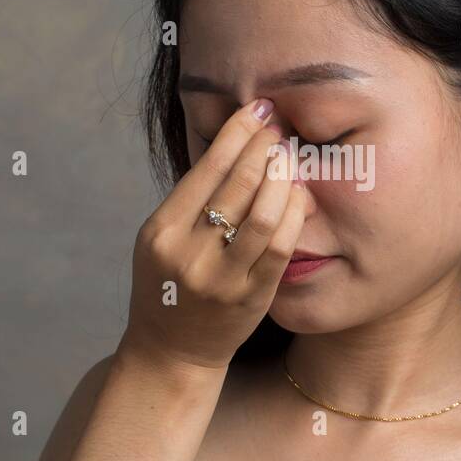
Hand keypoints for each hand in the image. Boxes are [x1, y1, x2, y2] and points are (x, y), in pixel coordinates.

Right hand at [121, 97, 306, 371]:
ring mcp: (221, 278)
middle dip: (264, 147)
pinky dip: (293, 214)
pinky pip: (280, 247)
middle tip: (281, 126)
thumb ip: (191, 199)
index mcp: (161, 231)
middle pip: (236, 185)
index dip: (237, 133)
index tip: (258, 108)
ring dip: (282, 177)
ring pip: (262, 214)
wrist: (170, 352)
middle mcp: (188, 253)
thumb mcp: (162, 240)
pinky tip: (299, 195)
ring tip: (290, 157)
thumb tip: (236, 142)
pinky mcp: (249, 298)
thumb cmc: (170, 284)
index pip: (206, 169)